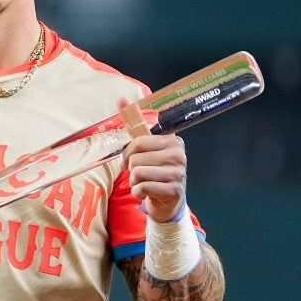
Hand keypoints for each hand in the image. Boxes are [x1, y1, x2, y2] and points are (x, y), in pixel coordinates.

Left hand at [120, 97, 186, 221]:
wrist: (169, 202)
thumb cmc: (156, 171)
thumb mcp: (147, 147)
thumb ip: (135, 124)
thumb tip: (121, 98)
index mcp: (173, 142)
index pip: (139, 142)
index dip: (128, 154)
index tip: (129, 161)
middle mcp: (179, 156)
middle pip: (136, 159)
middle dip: (132, 170)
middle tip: (140, 175)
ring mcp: (178, 174)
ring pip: (137, 174)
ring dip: (134, 182)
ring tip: (144, 183)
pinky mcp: (173, 191)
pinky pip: (141, 189)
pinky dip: (138, 193)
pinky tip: (147, 193)